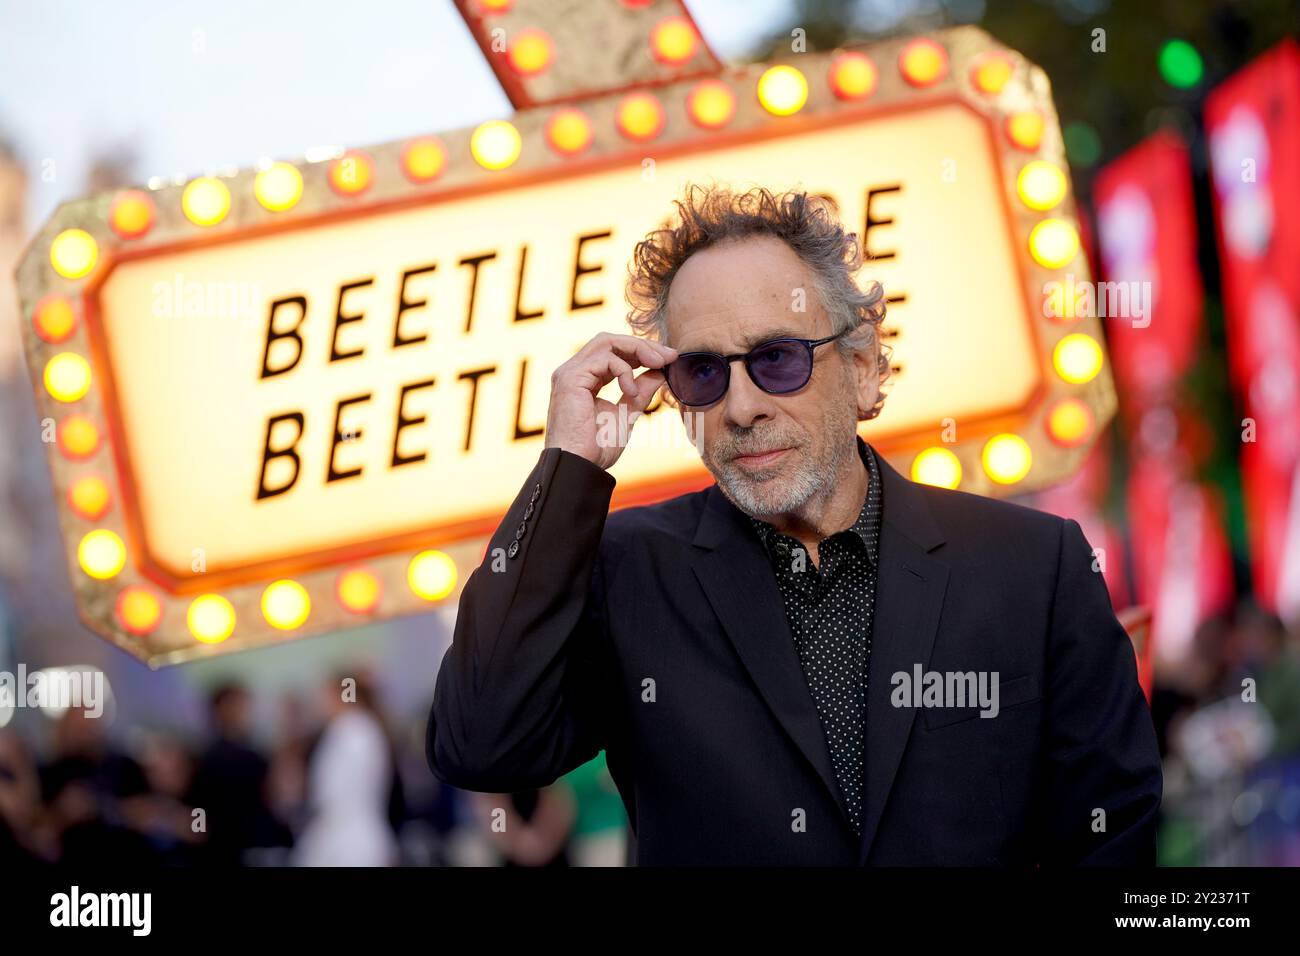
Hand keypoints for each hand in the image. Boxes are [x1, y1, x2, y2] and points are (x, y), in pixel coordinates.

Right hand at [544, 332, 676, 470]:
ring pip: (607, 342)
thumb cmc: (596, 448)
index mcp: (584, 379)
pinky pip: (603, 359)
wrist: (579, 467)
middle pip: (610, 341)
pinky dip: (624, 370)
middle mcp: (574, 372)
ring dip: (637, 350)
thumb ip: (640, 391)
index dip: (641, 352)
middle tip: (669, 356)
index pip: (614, 353)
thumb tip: (659, 373)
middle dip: (642, 345)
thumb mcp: (627, 414)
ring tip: (659, 364)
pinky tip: (631, 391)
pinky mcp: (570, 379)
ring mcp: (569, 373)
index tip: (668, 359)